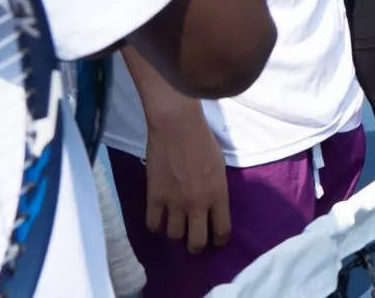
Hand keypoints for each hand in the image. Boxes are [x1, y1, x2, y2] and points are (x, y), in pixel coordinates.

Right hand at [142, 102, 229, 251]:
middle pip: (196, 241)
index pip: (221, 229)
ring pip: (174, 235)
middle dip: (196, 246)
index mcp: (218, 194)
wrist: (177, 128)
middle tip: (194, 243)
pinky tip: (159, 219)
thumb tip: (212, 203)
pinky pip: (153, 224)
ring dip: (176, 233)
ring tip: (176, 227)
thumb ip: (216, 188)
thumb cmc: (203, 141)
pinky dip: (156, 225)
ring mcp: (175, 203)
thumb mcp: (219, 166)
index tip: (216, 241)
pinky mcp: (154, 198)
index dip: (219, 240)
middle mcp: (197, 204)